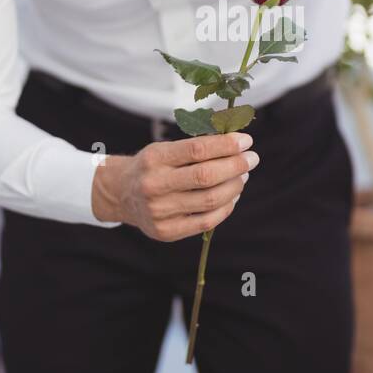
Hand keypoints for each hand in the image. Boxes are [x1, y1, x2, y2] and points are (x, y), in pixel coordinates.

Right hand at [92, 132, 259, 239]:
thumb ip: (196, 147)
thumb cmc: (151, 168)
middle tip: (251, 159)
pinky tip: (232, 196)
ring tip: (242, 176)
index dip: (227, 145)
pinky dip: (226, 207)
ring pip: (210, 200)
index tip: (246, 141)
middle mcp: (155, 185)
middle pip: (206, 176)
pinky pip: (206, 221)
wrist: (121, 195)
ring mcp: (159, 211)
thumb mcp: (164, 149)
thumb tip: (236, 143)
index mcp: (155, 159)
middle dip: (236, 165)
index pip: (198, 149)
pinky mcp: (166, 231)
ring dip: (234, 186)